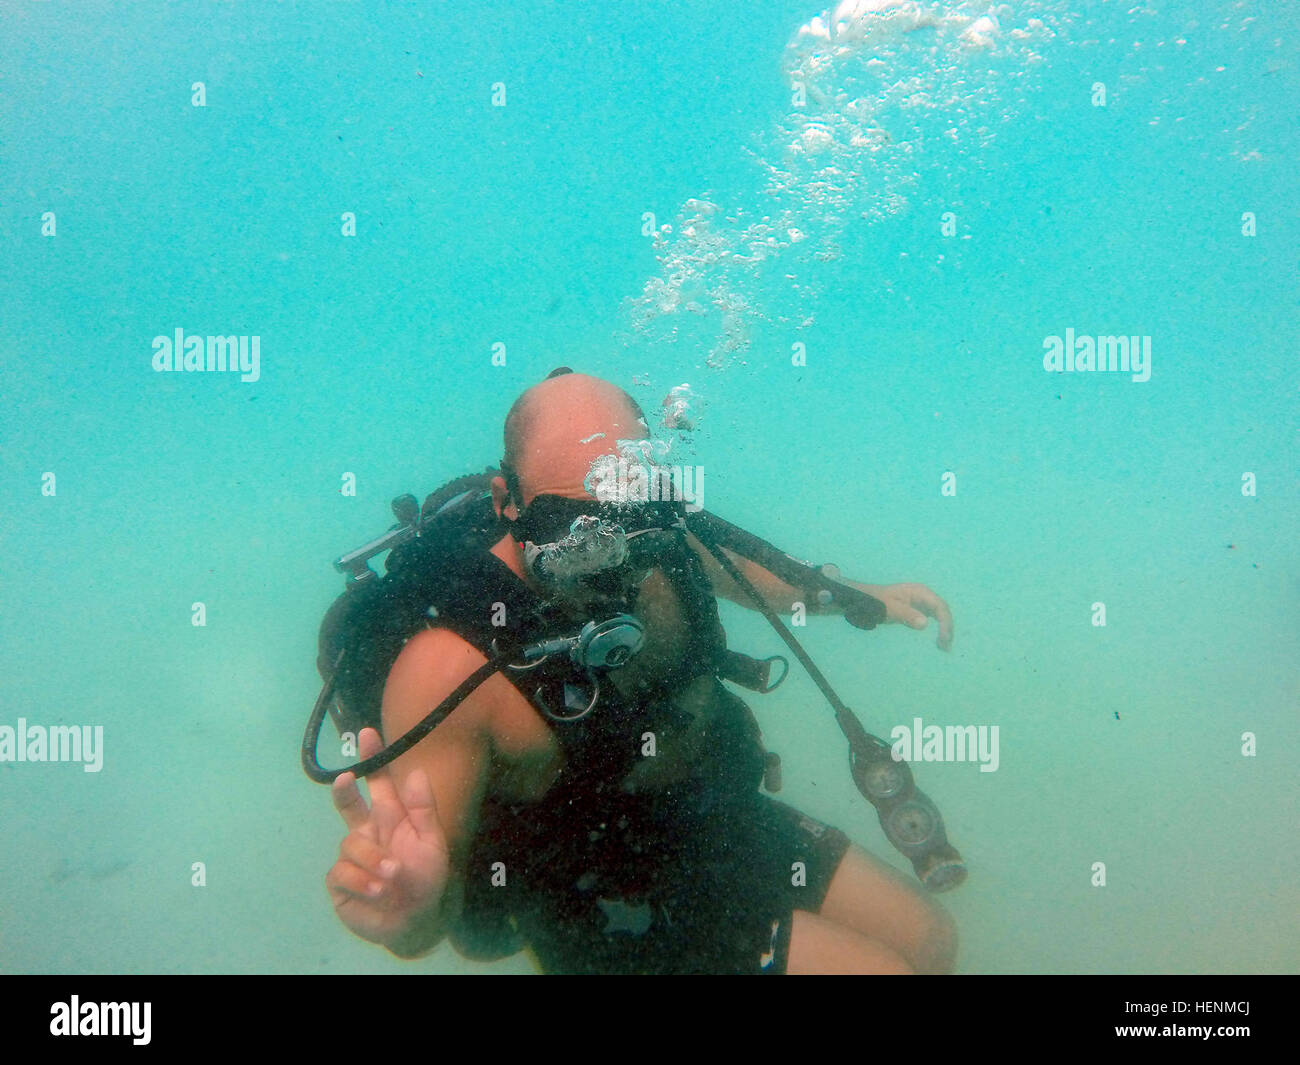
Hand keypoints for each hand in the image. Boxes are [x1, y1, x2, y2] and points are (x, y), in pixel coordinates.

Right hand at [324, 728, 449, 947]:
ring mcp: (352, 855)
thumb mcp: (433, 842)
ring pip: (350, 843)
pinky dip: (361, 881)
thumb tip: (415, 772)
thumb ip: (423, 809)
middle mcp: (369, 831)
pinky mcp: (340, 880)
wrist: (415, 920)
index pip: (379, 782)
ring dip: (372, 859)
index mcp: (392, 817)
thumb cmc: (426, 878)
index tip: (366, 733)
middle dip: (344, 790)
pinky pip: (341, 871)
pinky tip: (378, 891)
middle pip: (348, 803)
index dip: (372, 758)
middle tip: (344, 779)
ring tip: (393, 876)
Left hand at [852, 581, 953, 650]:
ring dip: (945, 630)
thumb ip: (906, 615)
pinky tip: (938, 643)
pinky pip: (933, 620)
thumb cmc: (878, 602)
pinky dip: (937, 631)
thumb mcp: (890, 608)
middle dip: (947, 628)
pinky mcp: (919, 611)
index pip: (939, 607)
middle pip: (943, 611)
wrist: (868, 601)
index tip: (943, 638)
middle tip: (945, 646)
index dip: (945, 622)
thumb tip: (925, 624)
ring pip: (940, 616)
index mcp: (920, 592)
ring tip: (944, 648)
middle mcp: (925, 596)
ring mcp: (923, 603)